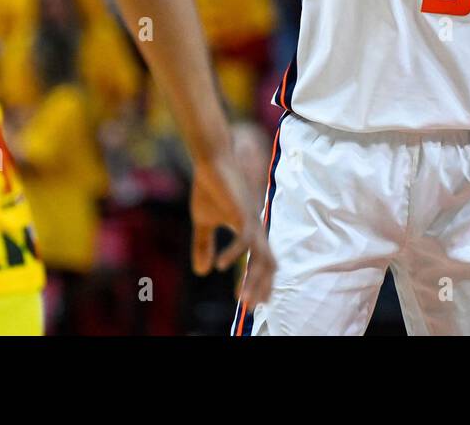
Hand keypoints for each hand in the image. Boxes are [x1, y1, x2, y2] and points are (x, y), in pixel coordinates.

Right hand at [189, 148, 275, 304]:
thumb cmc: (210, 188)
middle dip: (261, 288)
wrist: (211, 162)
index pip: (262, 263)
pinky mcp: (243, 213)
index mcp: (249, 231)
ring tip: (242, 299)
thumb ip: (203, 246)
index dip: (260, 283)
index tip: (250, 304)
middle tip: (250, 309)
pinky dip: (234, 255)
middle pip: (268, 265)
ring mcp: (251, 221)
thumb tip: (201, 272)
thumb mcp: (203, 223)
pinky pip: (244, 240)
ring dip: (253, 280)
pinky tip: (220, 266)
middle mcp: (255, 229)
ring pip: (262, 257)